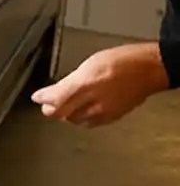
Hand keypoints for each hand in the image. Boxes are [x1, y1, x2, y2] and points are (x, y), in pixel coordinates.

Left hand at [32, 43, 169, 126]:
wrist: (149, 70)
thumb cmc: (123, 61)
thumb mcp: (90, 64)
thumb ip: (71, 81)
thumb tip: (56, 90)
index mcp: (84, 84)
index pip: (53, 99)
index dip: (42, 98)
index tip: (37, 97)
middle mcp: (91, 101)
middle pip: (60, 114)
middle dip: (51, 109)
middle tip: (48, 104)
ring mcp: (102, 111)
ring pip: (73, 120)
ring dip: (66, 114)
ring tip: (65, 106)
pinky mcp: (111, 118)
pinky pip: (89, 124)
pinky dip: (81, 119)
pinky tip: (81, 112)